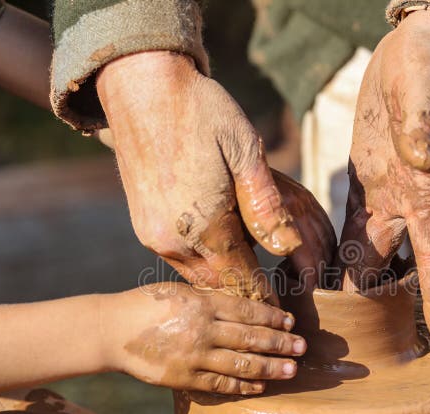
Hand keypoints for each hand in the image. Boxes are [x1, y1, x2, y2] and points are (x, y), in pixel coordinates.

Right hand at [97, 51, 328, 301]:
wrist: (140, 85)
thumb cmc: (200, 112)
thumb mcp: (245, 152)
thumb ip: (267, 206)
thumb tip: (290, 249)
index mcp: (204, 226)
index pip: (243, 282)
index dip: (266, 299)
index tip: (284, 313)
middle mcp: (173, 240)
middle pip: (219, 285)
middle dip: (245, 292)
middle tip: (272, 297)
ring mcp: (153, 234)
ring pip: (197, 274)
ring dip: (222, 276)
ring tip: (249, 272)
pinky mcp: (143, 224)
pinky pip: (179, 257)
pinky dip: (201, 260)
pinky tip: (219, 245)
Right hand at [102, 283, 305, 394]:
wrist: (110, 330)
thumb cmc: (145, 304)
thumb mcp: (180, 291)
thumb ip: (210, 300)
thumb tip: (244, 307)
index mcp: (202, 303)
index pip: (247, 311)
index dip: (272, 317)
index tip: (290, 322)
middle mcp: (202, 329)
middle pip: (251, 338)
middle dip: (280, 343)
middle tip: (302, 347)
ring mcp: (193, 356)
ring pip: (241, 365)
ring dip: (270, 368)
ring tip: (291, 370)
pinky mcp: (183, 378)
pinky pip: (220, 385)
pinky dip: (243, 387)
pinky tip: (260, 386)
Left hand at [338, 9, 429, 343]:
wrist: (420, 50)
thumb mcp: (426, 91)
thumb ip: (423, 126)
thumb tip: (424, 159)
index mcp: (426, 189)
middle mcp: (406, 201)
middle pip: (391, 266)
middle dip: (379, 306)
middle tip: (357, 345)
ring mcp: (384, 193)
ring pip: (365, 252)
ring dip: (349, 284)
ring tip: (323, 319)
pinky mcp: (365, 180)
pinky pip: (346, 225)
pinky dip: (333, 250)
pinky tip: (313, 272)